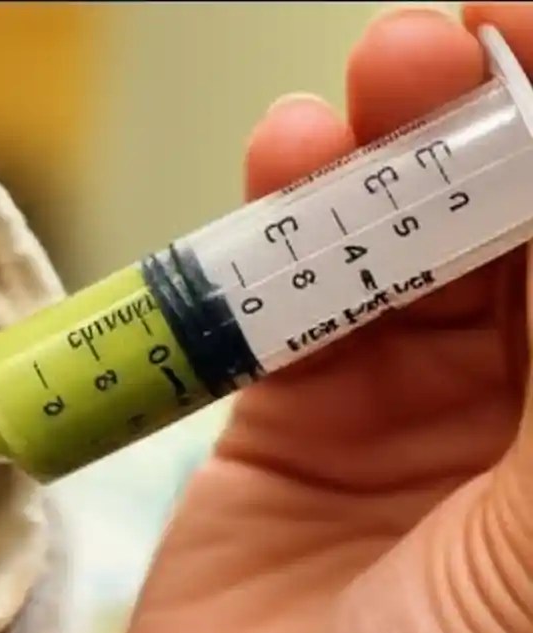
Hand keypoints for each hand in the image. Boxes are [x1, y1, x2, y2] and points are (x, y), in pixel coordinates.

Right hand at [106, 3, 532, 632]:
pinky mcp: (296, 425)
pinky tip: (285, 165)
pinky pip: (296, 297)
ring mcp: (420, 422)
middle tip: (448, 51)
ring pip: (412, 242)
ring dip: (387, 156)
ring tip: (369, 90)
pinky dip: (282, 222)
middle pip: (521, 228)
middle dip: (488, 125)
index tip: (528, 44)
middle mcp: (532, 430)